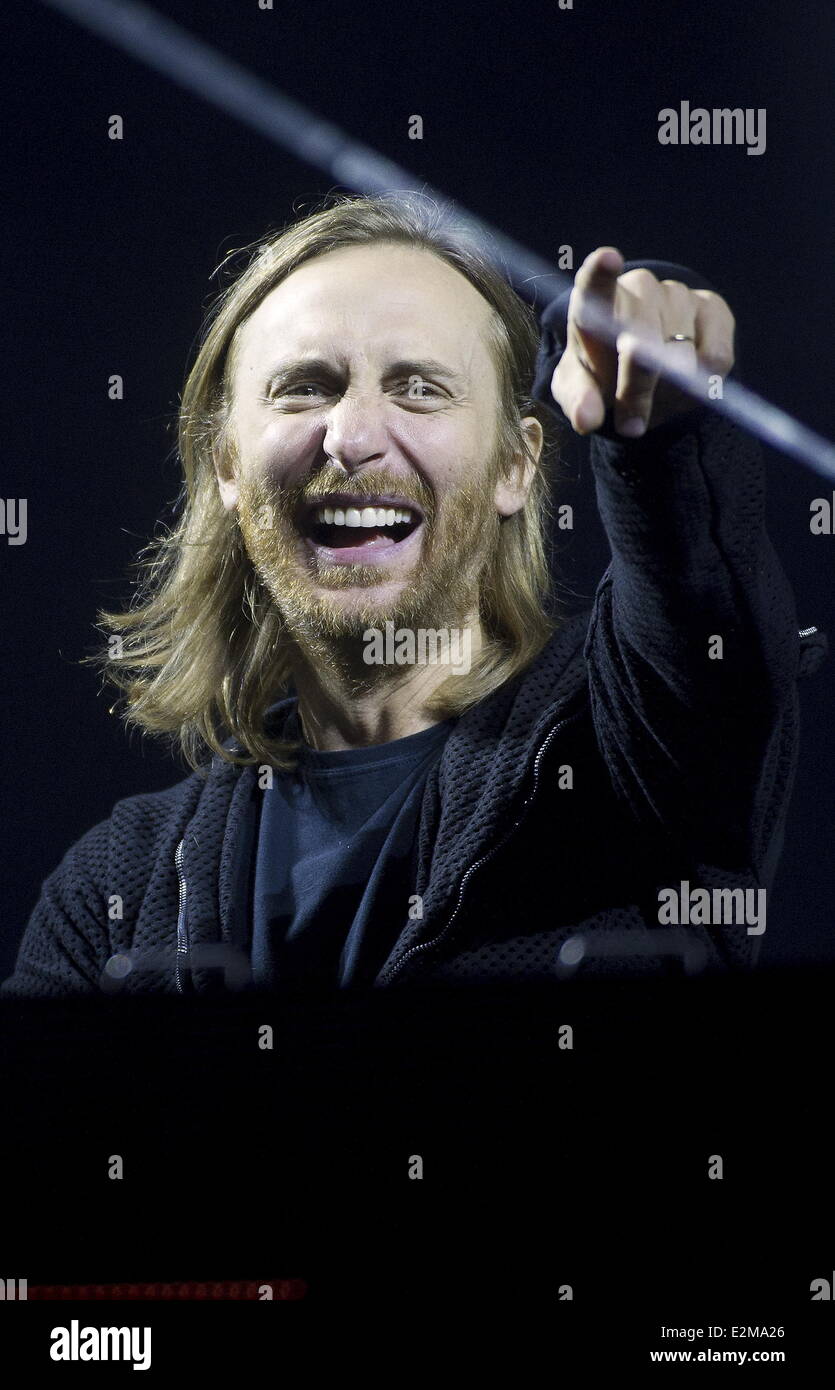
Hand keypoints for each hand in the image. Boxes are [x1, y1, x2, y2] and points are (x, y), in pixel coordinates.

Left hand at [549, 246, 734, 436]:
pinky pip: (715, 357)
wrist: (643, 373)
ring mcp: (678, 295)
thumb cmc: (602, 376)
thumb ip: (579, 401)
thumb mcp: (580, 390)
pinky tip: (685, 385)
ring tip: (655, 398)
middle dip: (637, 386)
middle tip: (630, 424)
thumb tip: (587, 419)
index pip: (595, 282)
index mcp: (594, 302)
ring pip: (681, 353)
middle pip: (643, 336)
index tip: (608, 260)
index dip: (601, 272)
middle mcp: (638, 288)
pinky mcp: (714, 310)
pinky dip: (702, 385)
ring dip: (669, 391)